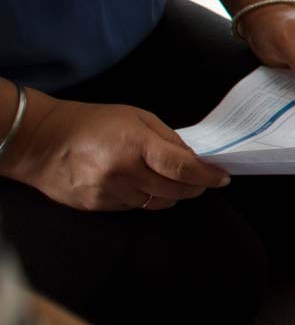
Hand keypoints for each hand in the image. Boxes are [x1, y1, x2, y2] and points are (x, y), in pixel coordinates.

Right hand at [0, 94, 229, 211]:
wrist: (41, 141)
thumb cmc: (92, 122)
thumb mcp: (136, 117)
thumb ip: (167, 139)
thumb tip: (193, 159)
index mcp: (136, 146)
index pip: (182, 169)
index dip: (207, 176)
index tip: (222, 178)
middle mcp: (123, 173)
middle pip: (174, 191)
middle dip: (195, 187)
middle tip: (203, 181)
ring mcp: (109, 193)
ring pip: (156, 203)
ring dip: (172, 194)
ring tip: (174, 182)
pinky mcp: (97, 206)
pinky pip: (134, 207)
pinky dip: (145, 198)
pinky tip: (143, 185)